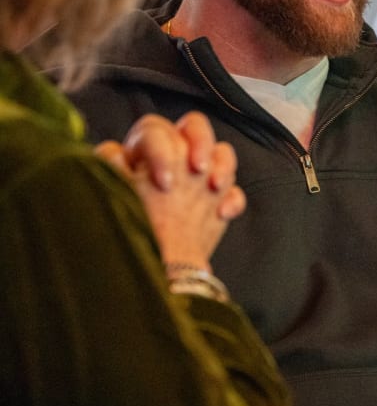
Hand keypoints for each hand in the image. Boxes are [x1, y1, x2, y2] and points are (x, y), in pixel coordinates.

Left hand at [95, 112, 243, 268]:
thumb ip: (112, 170)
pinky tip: (221, 214)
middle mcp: (170, 160)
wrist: (151, 279)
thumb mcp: (113, 197)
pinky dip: (232, 200)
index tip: (164, 184)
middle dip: (200, 142)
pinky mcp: (214, 204)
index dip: (161, 151)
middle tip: (197, 169)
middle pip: (193, 125)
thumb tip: (115, 154)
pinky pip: (234, 190)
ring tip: (213, 187)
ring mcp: (195, 181)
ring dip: (222, 165)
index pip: (154, 130)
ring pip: (219, 151)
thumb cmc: (124, 236)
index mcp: (139, 154)